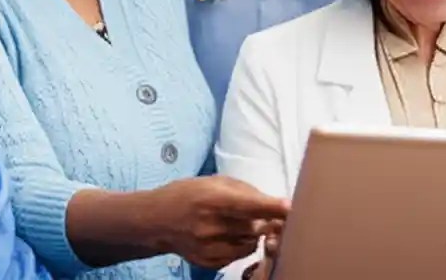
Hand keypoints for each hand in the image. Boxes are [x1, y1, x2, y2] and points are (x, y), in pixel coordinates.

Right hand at [149, 176, 288, 268]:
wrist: (156, 221)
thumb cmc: (187, 194)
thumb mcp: (213, 182)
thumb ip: (243, 191)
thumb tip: (272, 202)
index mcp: (211, 200)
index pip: (248, 205)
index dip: (271, 207)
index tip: (290, 207)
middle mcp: (209, 226)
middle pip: (253, 227)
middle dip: (265, 220)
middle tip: (267, 213)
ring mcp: (208, 248)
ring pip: (250, 244)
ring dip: (254, 233)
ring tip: (239, 222)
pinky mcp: (208, 263)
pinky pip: (239, 256)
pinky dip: (241, 245)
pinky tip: (228, 235)